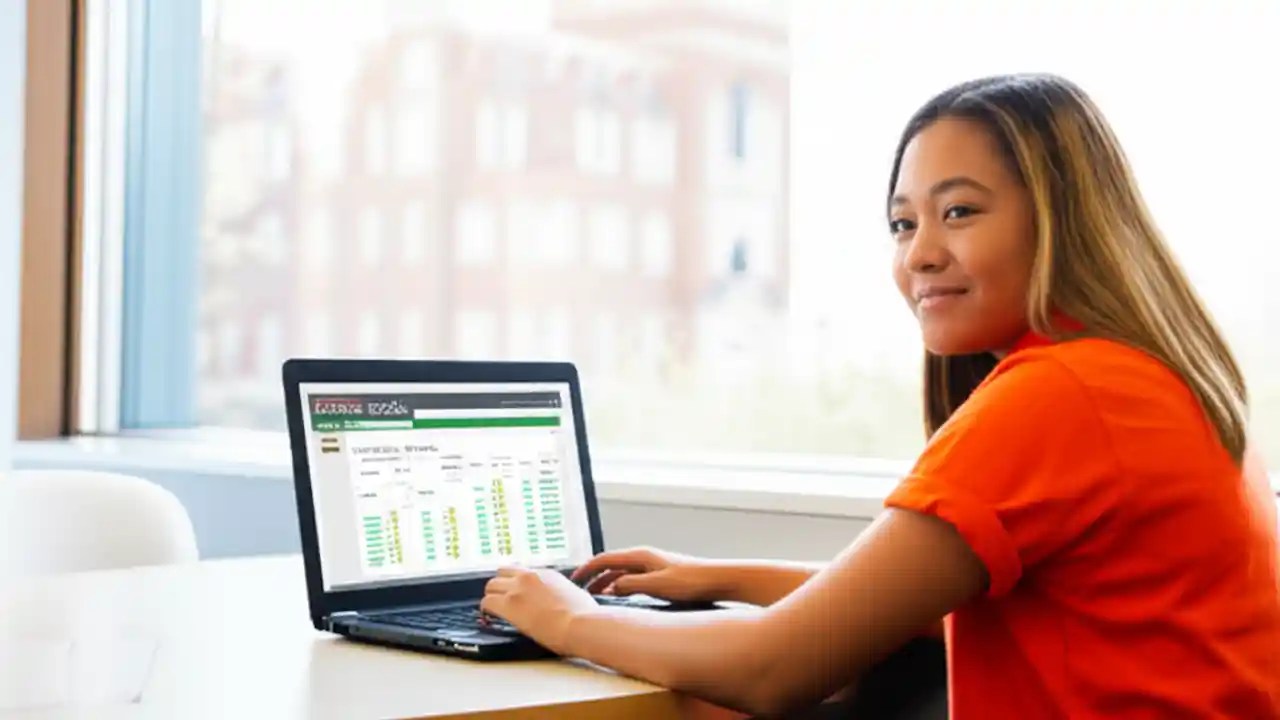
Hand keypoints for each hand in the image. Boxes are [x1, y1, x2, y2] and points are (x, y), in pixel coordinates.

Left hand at [481, 566, 597, 654]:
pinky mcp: (509, 605)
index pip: (520, 571)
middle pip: (501, 573)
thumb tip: (560, 600)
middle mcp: (529, 576)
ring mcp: (518, 589)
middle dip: (499, 585)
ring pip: (491, 585)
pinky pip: (487, 602)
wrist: (579, 623)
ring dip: (492, 596)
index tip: (515, 591)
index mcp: (546, 574)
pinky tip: (490, 617)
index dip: (515, 581)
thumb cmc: (584, 615)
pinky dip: (487, 609)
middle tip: (500, 598)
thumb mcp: (574, 595)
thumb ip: (560, 593)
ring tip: (494, 608)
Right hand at [570, 546, 719, 601]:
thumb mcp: (657, 585)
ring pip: (621, 573)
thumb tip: (612, 586)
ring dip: (607, 583)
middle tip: (579, 591)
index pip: (605, 558)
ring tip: (595, 596)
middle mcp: (644, 557)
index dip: (587, 569)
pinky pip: (632, 579)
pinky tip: (620, 598)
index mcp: (640, 556)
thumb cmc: (690, 581)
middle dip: (594, 577)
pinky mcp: (659, 575)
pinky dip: (621, 587)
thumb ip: (632, 585)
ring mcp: (652, 566)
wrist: (717, 579)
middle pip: (611, 565)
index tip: (573, 579)